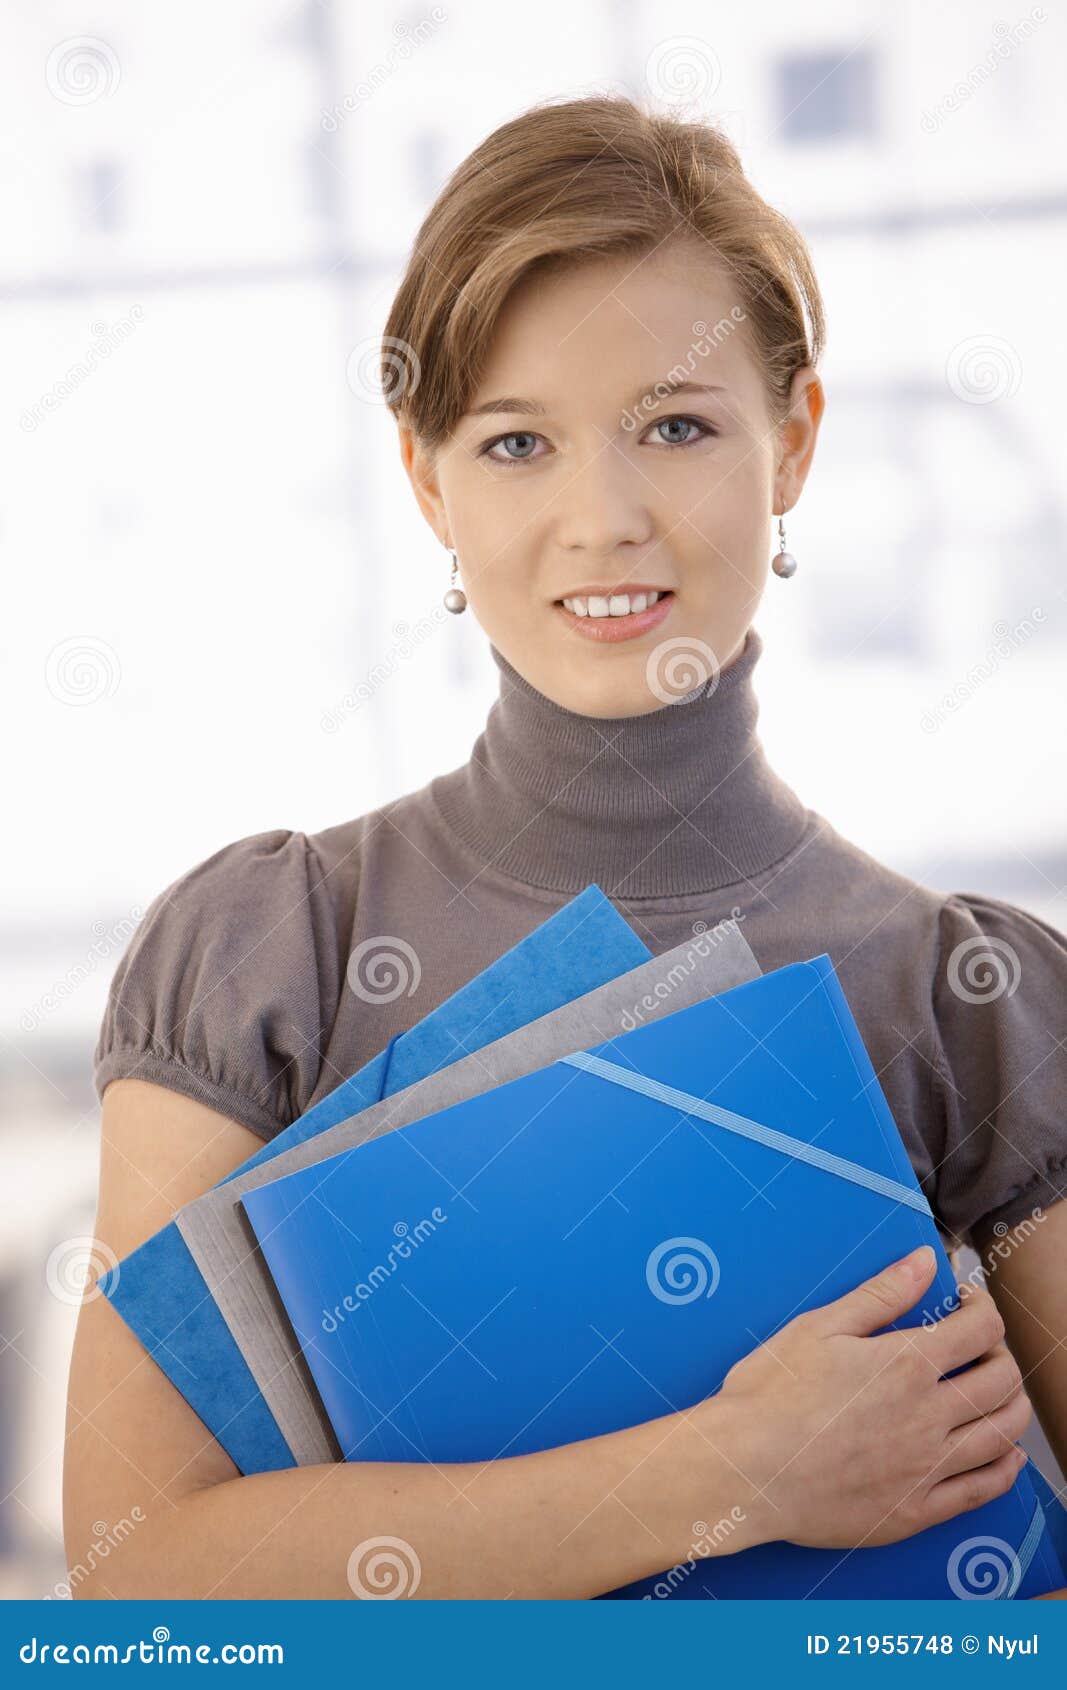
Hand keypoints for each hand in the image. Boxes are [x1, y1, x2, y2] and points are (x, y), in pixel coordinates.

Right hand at [712, 1245, 1030, 1550]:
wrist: (744, 1470)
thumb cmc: (770, 1393)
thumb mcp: (819, 1327)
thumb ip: (880, 1294)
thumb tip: (925, 1261)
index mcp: (906, 1364)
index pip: (981, 1328)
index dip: (982, 1305)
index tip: (965, 1300)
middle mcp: (928, 1416)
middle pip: (1002, 1381)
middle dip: (1000, 1353)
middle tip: (977, 1346)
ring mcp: (926, 1468)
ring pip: (1002, 1435)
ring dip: (1012, 1406)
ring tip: (994, 1393)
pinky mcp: (915, 1511)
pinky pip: (982, 1491)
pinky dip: (1005, 1468)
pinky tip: (1003, 1454)